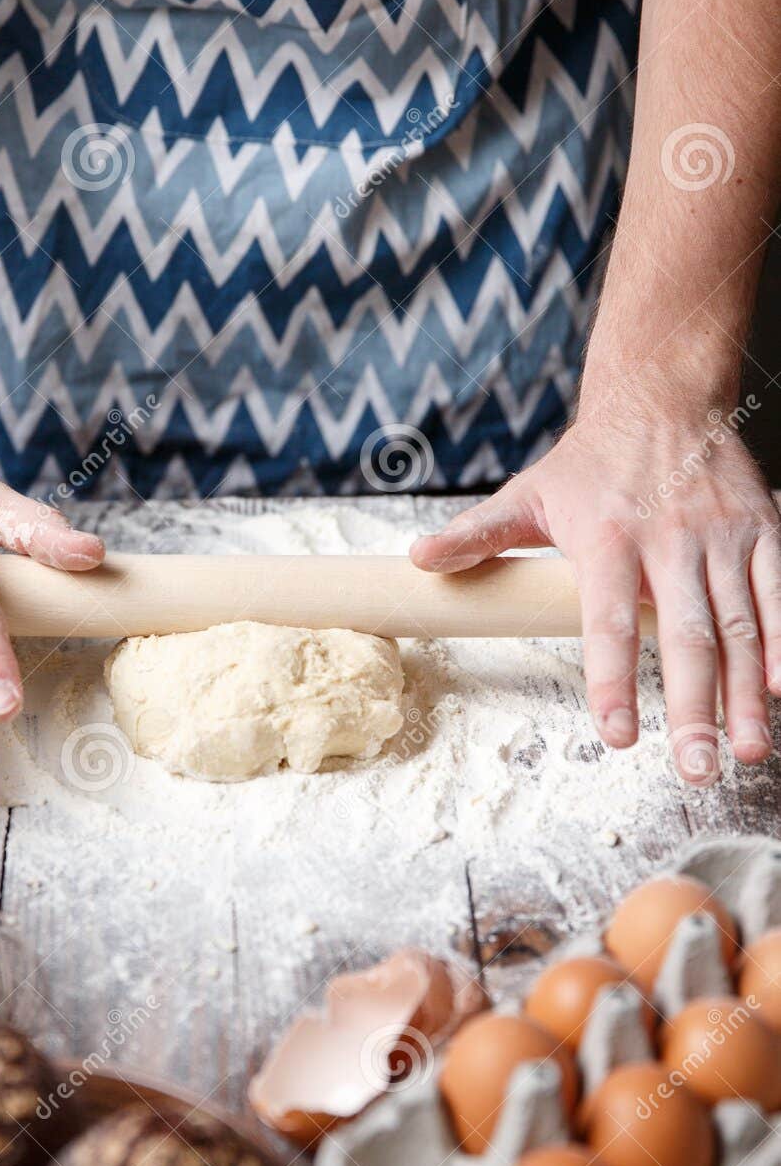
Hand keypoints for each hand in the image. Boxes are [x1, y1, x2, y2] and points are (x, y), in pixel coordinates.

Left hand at [410, 405, 780, 783]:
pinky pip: (779, 592)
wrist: (663, 396)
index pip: (606, 621)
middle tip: (694, 769)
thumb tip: (420, 561)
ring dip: (746, 693)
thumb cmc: (591, 459)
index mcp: (608, 538)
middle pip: (684, 636)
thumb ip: (479, 534)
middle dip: (693, 708)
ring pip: (739, 625)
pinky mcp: (762, 530)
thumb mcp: (530, 492)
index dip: (612, 680)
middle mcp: (669, 540)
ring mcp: (721, 537)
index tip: (616, 734)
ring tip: (747, 750)